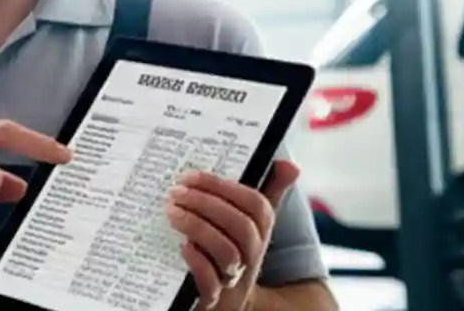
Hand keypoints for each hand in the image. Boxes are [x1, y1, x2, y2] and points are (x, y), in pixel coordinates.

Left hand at [165, 160, 301, 309]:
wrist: (226, 301)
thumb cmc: (233, 248)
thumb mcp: (251, 222)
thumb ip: (268, 191)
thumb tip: (290, 165)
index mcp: (260, 231)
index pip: (256, 205)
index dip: (224, 187)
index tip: (192, 175)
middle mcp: (251, 255)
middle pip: (241, 227)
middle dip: (207, 204)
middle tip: (176, 192)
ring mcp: (234, 277)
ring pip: (227, 253)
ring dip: (198, 228)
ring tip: (172, 212)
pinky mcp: (214, 297)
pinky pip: (210, 283)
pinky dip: (197, 263)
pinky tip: (182, 246)